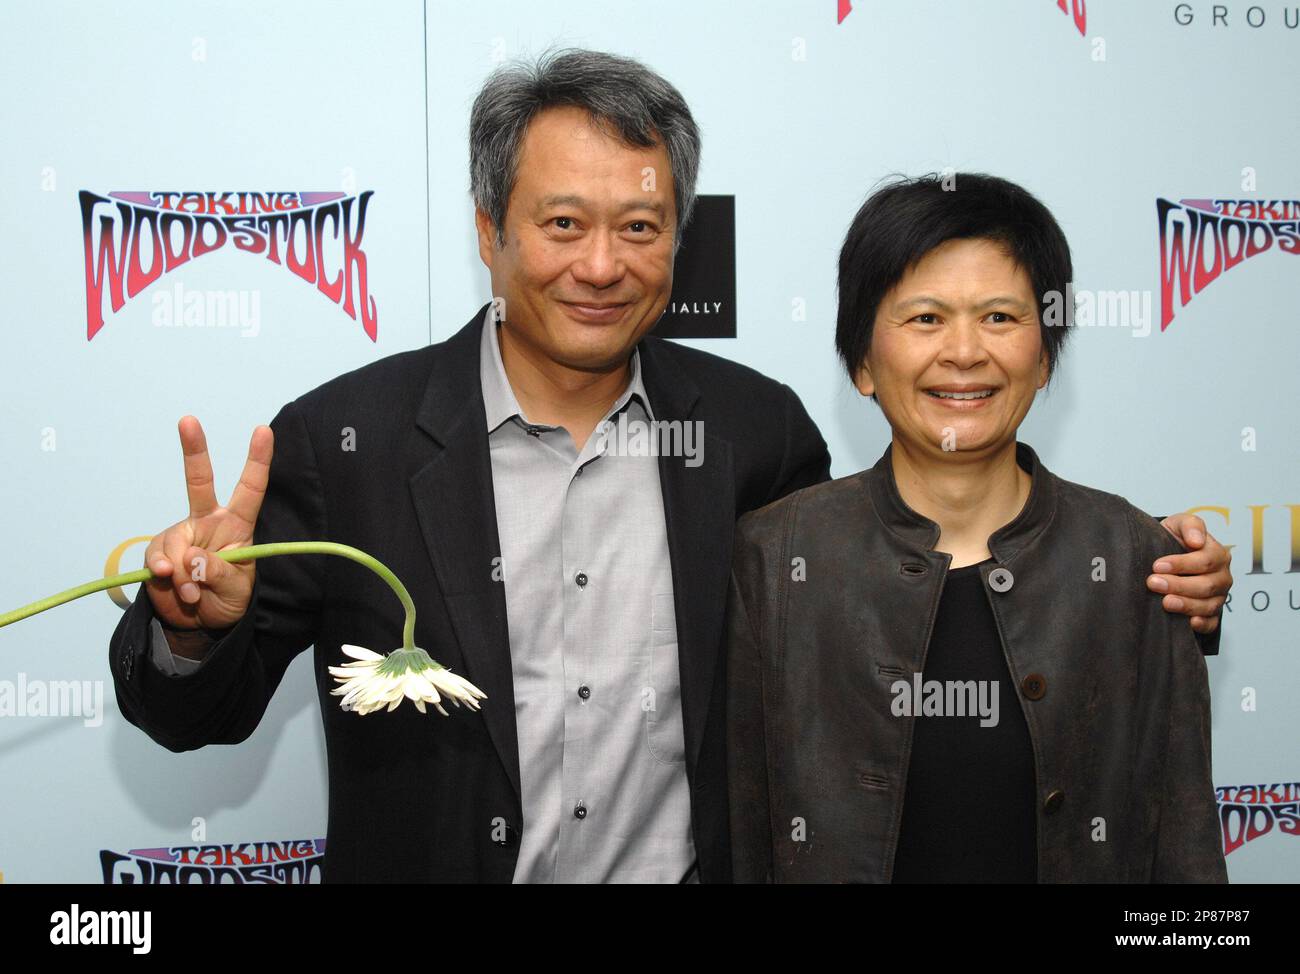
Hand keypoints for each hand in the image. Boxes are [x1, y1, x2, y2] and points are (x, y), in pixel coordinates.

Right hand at [143, 416, 273, 630]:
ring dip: (183, 575)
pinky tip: (175, 589)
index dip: (258, 461)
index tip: (263, 430)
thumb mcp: (236, 591)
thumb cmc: (227, 600)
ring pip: (175, 542)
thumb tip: (192, 557)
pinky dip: (166, 578)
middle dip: (194, 450)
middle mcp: (208, 522)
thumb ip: (219, 573)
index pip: (251, 489)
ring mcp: (181, 535)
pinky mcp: (159, 552)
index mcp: (237, 526)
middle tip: (188, 420)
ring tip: (194, 595)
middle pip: (199, 481)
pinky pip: (158, 559)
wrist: (197, 623)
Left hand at [1149, 513, 1231, 634]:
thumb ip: (1190, 525)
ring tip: (1165, 602)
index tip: (1157, 565)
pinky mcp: (1211, 614)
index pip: (1206, 561)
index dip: (1182, 564)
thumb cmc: (1174, 539)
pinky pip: (1211, 623)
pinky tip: (1189, 623)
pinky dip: (1202, 624)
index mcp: (1217, 554)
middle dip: (1179, 585)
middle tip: (1153, 583)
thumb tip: (1196, 540)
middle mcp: (1221, 577)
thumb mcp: (1179, 524)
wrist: (1165, 556)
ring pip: (1208, 605)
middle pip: (1206, 585)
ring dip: (1186, 605)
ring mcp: (1218, 596)